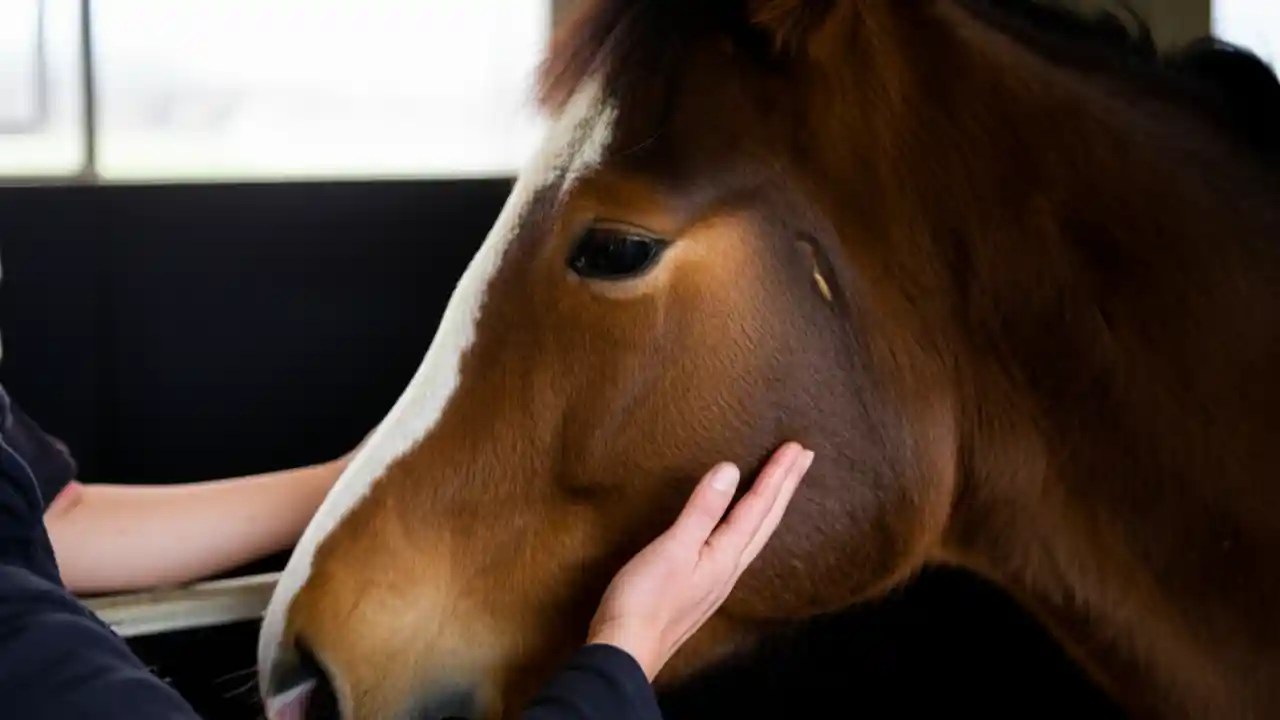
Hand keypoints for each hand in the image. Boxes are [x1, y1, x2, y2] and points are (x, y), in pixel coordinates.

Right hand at [586, 442, 814, 679]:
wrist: (627, 652)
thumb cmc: (645, 600)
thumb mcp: (673, 548)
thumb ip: (703, 510)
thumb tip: (730, 470)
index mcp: (725, 555)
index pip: (758, 507)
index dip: (777, 475)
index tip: (796, 447)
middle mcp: (729, 568)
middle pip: (765, 520)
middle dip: (785, 487)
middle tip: (805, 458)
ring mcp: (716, 580)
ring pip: (755, 534)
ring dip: (771, 505)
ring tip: (782, 486)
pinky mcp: (700, 587)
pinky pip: (737, 547)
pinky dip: (749, 525)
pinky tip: (741, 529)